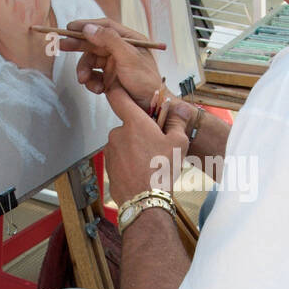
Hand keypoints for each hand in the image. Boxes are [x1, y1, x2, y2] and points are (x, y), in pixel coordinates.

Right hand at [59, 19, 162, 111]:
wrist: (150, 107)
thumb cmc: (146, 81)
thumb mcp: (129, 57)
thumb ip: (109, 40)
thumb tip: (88, 28)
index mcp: (129, 40)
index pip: (105, 27)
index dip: (87, 25)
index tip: (70, 27)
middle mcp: (120, 50)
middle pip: (94, 43)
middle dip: (78, 45)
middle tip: (62, 45)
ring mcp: (113, 65)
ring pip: (90, 62)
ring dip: (84, 70)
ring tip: (83, 79)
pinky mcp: (108, 79)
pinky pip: (93, 77)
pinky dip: (91, 82)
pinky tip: (97, 89)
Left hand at [104, 83, 188, 204]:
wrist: (145, 201)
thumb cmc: (161, 170)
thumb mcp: (178, 143)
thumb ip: (177, 122)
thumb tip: (180, 109)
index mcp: (134, 122)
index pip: (118, 96)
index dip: (118, 89)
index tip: (120, 87)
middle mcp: (117, 133)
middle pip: (128, 124)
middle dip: (140, 131)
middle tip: (156, 144)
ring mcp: (111, 150)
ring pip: (124, 142)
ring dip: (135, 147)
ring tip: (151, 162)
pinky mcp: (108, 165)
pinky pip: (120, 157)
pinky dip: (129, 161)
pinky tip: (142, 171)